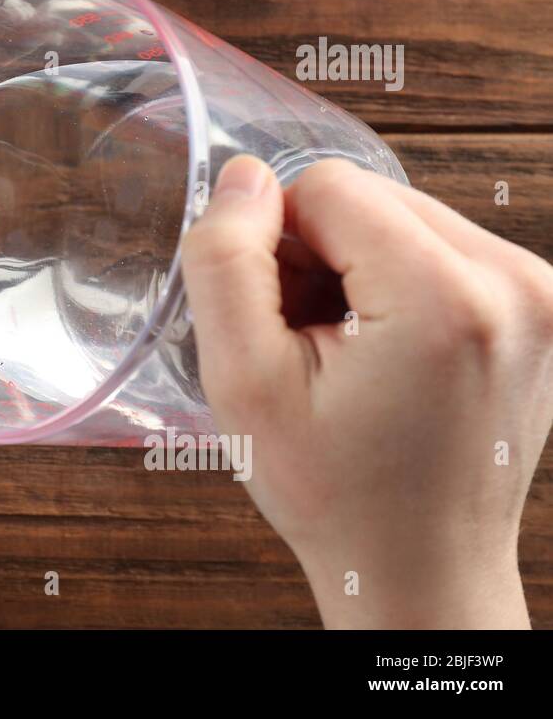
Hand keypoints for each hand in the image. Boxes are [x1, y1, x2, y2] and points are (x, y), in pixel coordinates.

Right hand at [181, 155, 552, 627]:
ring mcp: (540, 294)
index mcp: (446, 299)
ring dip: (355, 267)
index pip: (329, 184)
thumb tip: (243, 177)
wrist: (420, 569)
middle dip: (320, 253)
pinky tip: (381, 350)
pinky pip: (442, 245)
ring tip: (344, 352)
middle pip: (373, 195)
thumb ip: (226, 264)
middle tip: (308, 343)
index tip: (277, 320)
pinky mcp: (542, 305)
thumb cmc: (334, 494)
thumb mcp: (243, 383)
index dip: (276, 242)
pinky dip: (397, 282)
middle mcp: (514, 283)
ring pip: (404, 215)